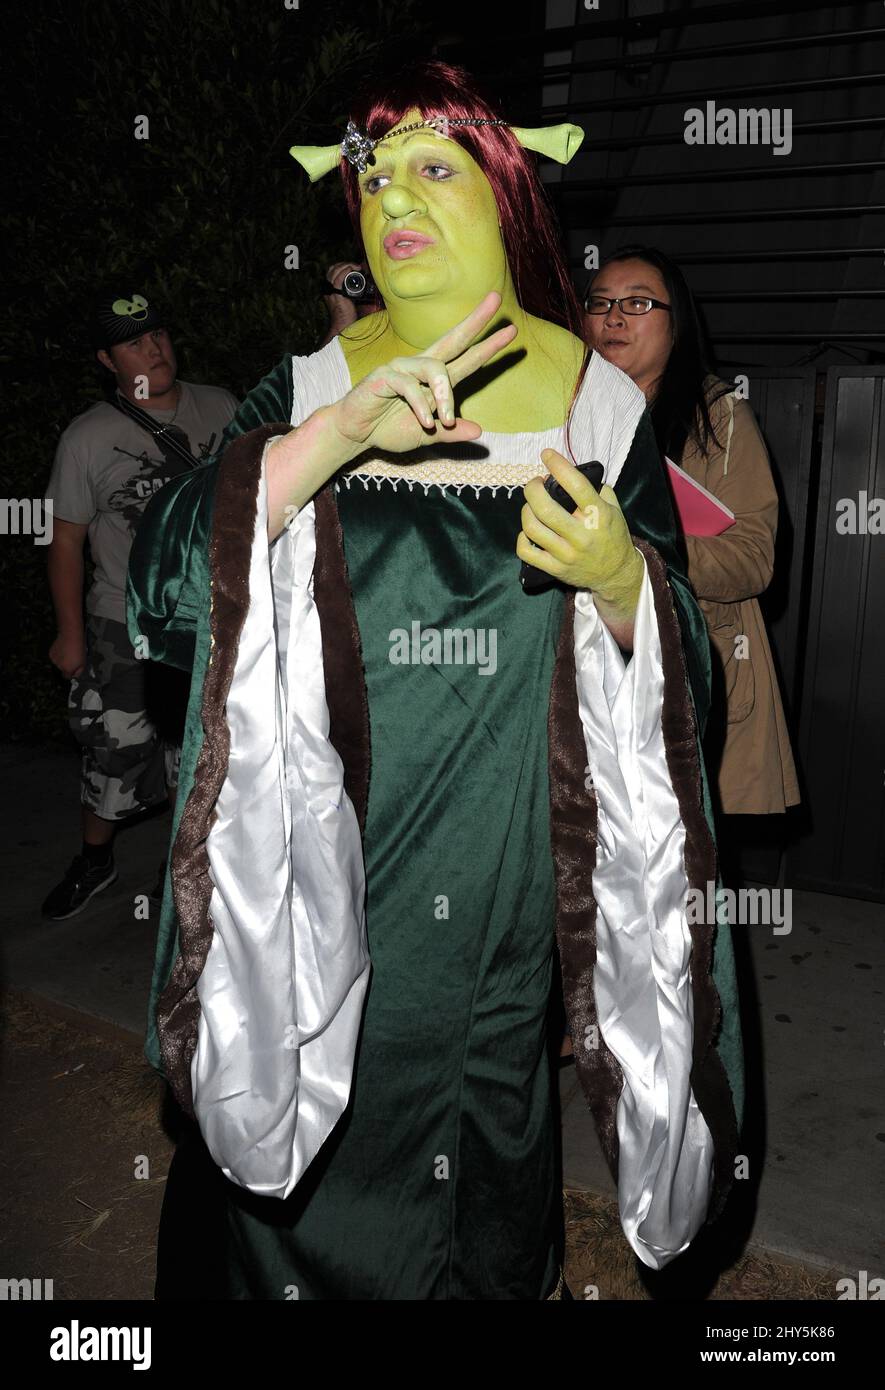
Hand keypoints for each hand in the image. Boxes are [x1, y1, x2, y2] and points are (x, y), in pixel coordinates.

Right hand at [49, 631, 85, 678]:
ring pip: (58, 663)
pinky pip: (55, 657)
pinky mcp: (51, 653)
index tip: (74, 670)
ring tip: (68, 653)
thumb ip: (79, 671)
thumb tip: (75, 675)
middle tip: (72, 659)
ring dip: (62, 660)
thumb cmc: (79, 648)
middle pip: (63, 670)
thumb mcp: (83, 662)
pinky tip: (63, 650)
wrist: (70, 637)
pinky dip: (58, 655)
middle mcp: (59, 666)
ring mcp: (54, 660)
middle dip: (67, 666)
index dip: (71, 674)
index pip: (67, 677)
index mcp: (67, 669)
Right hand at [323, 261, 360, 330]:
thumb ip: (348, 290)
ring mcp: (330, 291)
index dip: (340, 265)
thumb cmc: (347, 313)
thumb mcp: (346, 298)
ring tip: (356, 267)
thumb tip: (357, 281)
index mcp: (328, 288)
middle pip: (332, 269)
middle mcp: (327, 288)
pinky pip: (338, 279)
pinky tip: (351, 269)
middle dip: (344, 264)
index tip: (351, 266)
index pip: (331, 271)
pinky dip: (345, 271)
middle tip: (356, 266)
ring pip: (335, 271)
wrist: (343, 324)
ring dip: (346, 265)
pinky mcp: (336, 294)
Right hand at [328, 291, 516, 459]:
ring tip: (447, 419)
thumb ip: (450, 434)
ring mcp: (401, 367)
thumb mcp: (427, 435)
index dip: (488, 346)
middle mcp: (420, 366)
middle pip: (453, 338)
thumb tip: (479, 432)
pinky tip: (426, 421)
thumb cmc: (387, 428)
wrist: (354, 433)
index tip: (511, 331)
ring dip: (445, 396)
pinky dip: (421, 406)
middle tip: (496, 300)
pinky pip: (409, 386)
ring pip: (435, 368)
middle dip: (476, 320)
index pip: (466, 358)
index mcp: (433, 379)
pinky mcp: (383, 376)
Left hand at [517, 449, 643, 620]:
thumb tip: (571, 472)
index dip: (557, 465)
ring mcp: (566, 554)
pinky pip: (526, 551)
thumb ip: (597, 489)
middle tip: (535, 484)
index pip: (575, 484)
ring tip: (532, 506)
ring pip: (532, 528)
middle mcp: (581, 535)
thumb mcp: (614, 509)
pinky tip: (529, 530)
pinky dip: (522, 538)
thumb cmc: (612, 536)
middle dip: (532, 489)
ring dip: (526, 510)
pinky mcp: (555, 569)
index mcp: (598, 515)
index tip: (547, 455)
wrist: (616, 574)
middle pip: (544, 507)